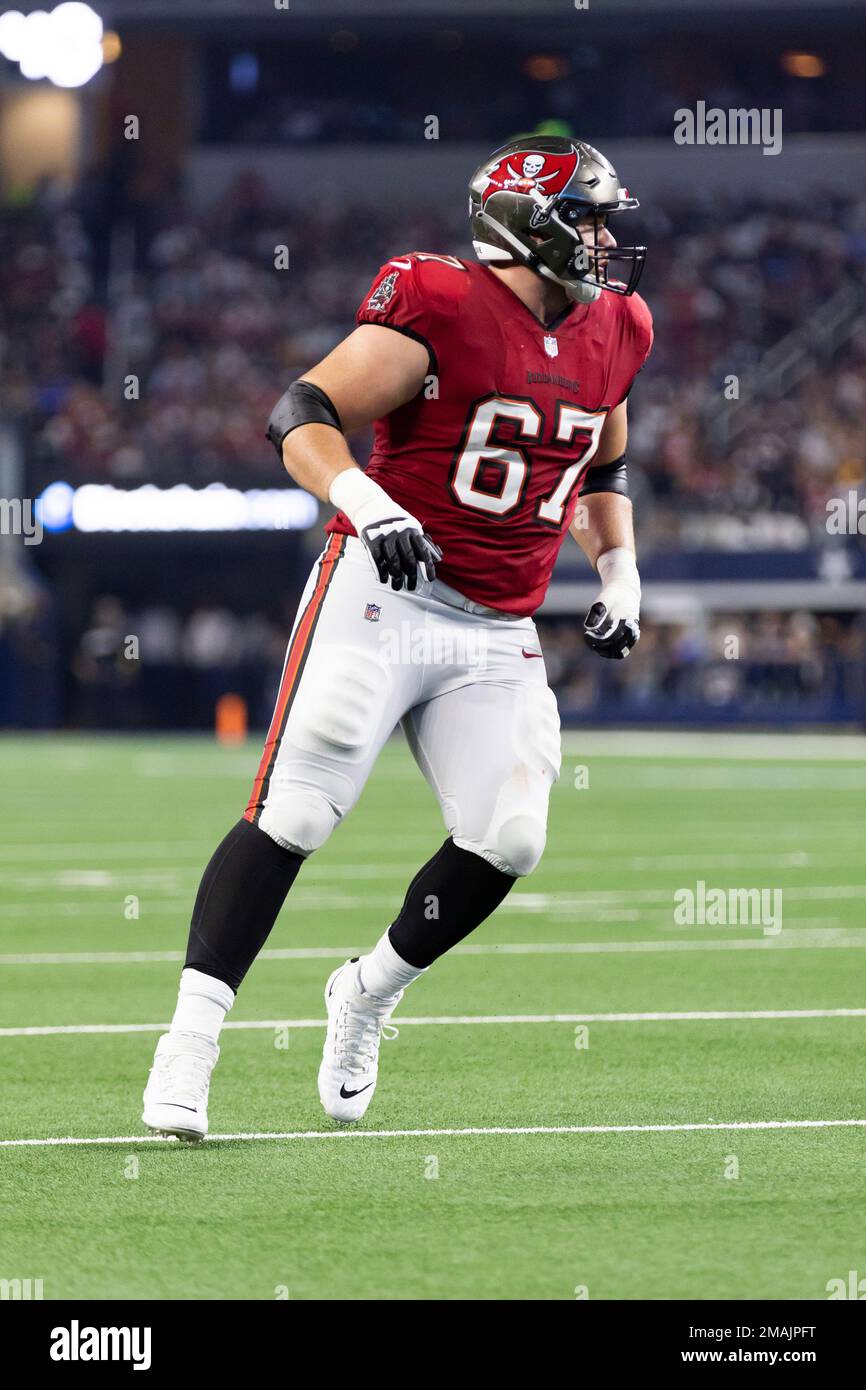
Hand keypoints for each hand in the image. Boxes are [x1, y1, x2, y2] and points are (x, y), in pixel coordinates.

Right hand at [329, 468, 442, 591]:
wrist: (371, 507)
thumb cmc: (396, 520)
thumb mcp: (411, 526)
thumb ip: (423, 542)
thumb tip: (437, 558)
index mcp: (412, 530)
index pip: (422, 552)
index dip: (427, 567)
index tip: (430, 580)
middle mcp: (400, 534)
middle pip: (408, 560)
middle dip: (411, 577)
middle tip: (412, 587)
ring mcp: (385, 538)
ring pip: (393, 563)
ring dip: (396, 578)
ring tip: (397, 587)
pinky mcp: (372, 541)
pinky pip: (378, 561)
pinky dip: (382, 572)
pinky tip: (384, 579)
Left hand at [583, 548, 640, 659]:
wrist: (626, 591)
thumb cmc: (612, 596)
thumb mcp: (602, 601)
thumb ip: (597, 614)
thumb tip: (589, 628)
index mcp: (626, 622)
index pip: (611, 639)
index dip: (597, 640)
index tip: (586, 634)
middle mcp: (632, 631)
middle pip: (615, 649)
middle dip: (599, 647)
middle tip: (588, 639)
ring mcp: (633, 636)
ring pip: (619, 653)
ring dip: (604, 651)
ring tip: (593, 643)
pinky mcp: (631, 638)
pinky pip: (621, 651)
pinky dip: (609, 650)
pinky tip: (598, 644)